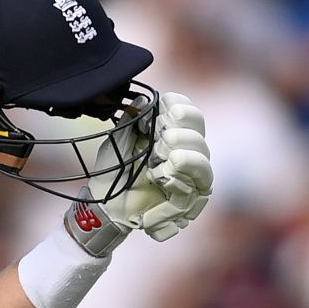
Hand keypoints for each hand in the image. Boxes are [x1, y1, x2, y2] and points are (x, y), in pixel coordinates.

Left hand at [65, 92, 213, 255]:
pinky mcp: (190, 195)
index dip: (179, 105)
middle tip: (165, 135)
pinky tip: (168, 171)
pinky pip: (199, 180)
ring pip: (203, 155)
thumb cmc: (112, 175)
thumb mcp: (116, 144)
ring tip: (168, 154)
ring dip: (188, 152)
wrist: (105, 207)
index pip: (186, 112)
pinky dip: (186, 172)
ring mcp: (189, 173)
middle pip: (198, 130)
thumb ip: (129, 122)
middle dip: (183, 129)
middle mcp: (185, 150)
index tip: (164, 106)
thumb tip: (141, 99)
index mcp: (169, 134)